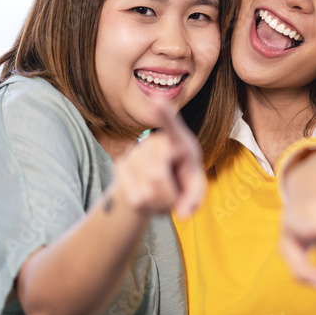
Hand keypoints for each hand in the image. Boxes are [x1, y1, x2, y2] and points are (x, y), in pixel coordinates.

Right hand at [113, 102, 206, 218]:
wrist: (156, 181)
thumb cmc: (182, 178)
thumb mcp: (195, 186)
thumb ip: (195, 199)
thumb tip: (183, 214)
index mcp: (178, 141)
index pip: (172, 126)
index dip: (164, 114)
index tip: (159, 100)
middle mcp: (153, 142)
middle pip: (157, 177)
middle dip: (170, 197)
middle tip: (176, 199)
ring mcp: (134, 153)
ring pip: (146, 193)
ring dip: (160, 205)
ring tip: (164, 198)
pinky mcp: (120, 168)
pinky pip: (135, 200)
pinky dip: (147, 209)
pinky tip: (151, 200)